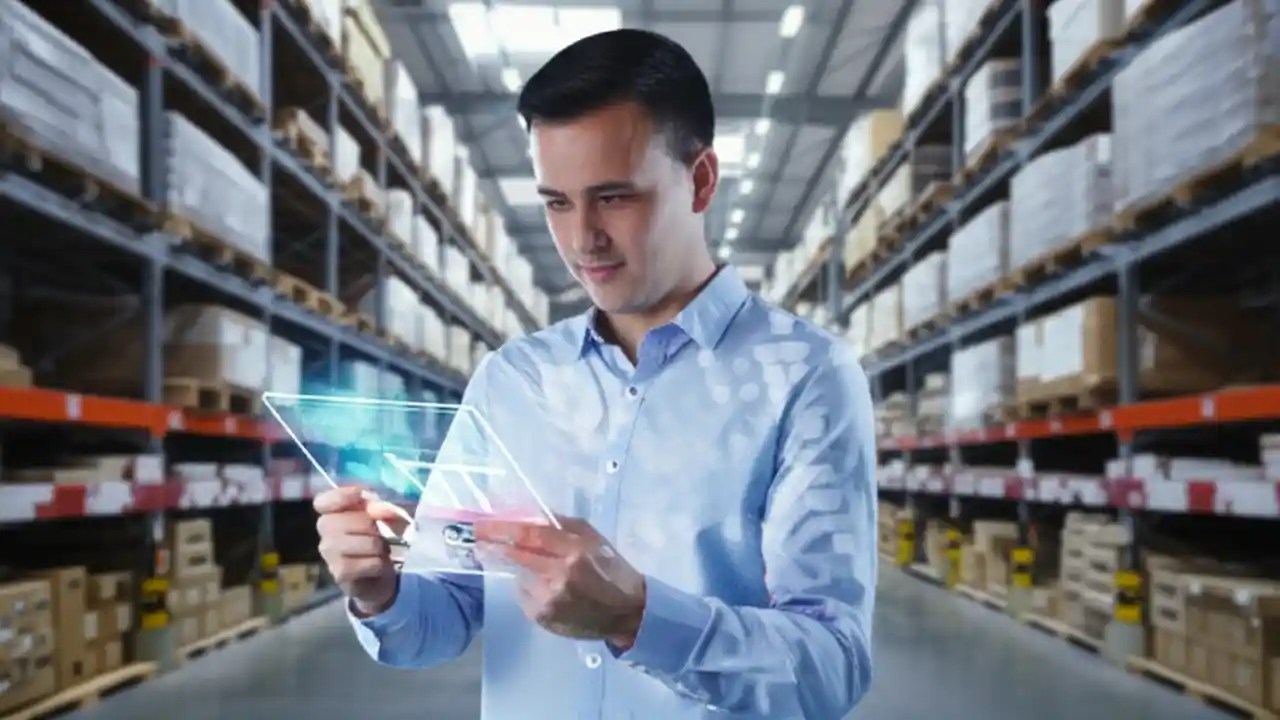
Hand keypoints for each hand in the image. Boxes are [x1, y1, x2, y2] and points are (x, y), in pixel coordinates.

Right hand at [313, 486, 407, 616]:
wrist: (378, 576)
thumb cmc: (376, 539)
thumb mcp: (382, 518)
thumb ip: (380, 508)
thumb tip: (381, 509)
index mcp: (332, 512)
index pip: (323, 502)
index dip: (341, 496)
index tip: (359, 496)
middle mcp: (324, 530)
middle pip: (348, 521)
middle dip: (371, 527)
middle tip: (378, 534)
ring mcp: (328, 553)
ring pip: (360, 542)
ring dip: (377, 546)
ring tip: (379, 551)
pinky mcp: (339, 573)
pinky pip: (364, 563)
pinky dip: (377, 564)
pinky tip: (376, 566)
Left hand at [475, 517, 646, 648]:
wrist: (626, 614)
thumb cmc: (612, 570)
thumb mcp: (594, 540)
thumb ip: (563, 526)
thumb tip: (530, 514)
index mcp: (575, 552)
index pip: (531, 535)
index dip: (503, 528)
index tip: (482, 523)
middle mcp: (559, 576)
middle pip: (517, 555)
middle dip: (494, 545)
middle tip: (478, 538)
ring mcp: (549, 600)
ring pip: (518, 575)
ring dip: (520, 568)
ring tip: (540, 570)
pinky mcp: (543, 617)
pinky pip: (524, 595)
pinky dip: (528, 587)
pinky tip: (546, 589)